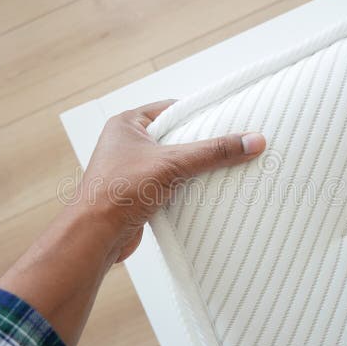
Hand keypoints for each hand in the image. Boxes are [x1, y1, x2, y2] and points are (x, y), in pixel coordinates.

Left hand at [78, 99, 265, 263]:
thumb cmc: (118, 191)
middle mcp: (128, 144)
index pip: (172, 109)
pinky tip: (207, 193)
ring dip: (195, 170)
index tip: (228, 120)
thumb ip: (213, 151)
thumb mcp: (172, 163)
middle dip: (202, 145)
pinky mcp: (139, 194)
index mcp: (128, 124)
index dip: (200, 115)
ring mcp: (133, 170)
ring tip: (226, 168)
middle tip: (232, 146)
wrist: (95, 235)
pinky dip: (187, 189)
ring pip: (174, 164)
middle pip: (177, 138)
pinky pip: (170, 185)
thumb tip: (252, 140)